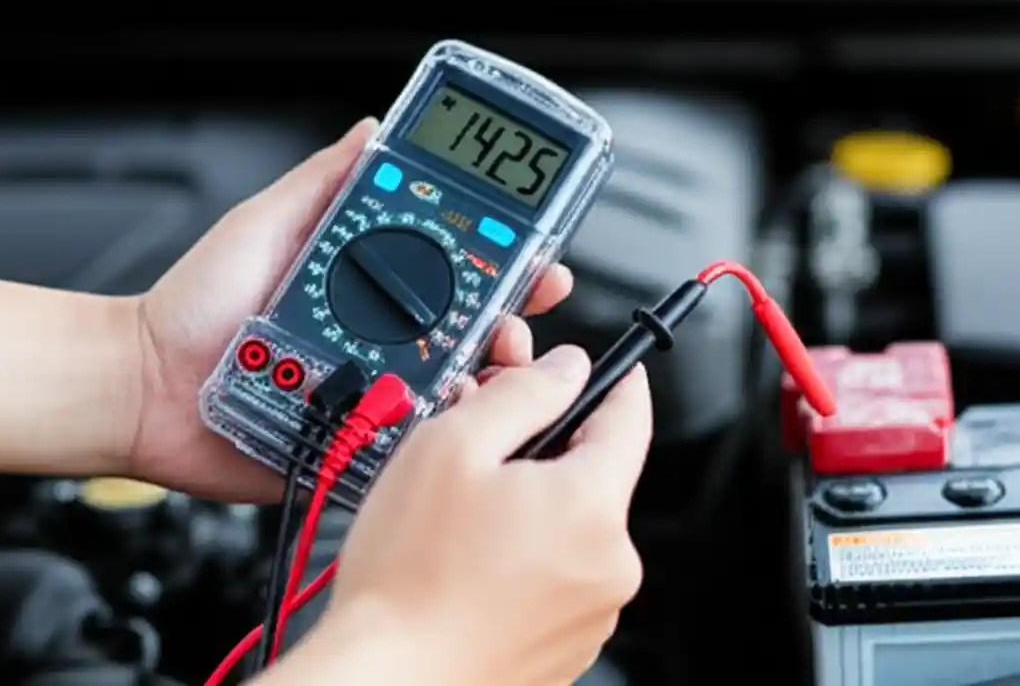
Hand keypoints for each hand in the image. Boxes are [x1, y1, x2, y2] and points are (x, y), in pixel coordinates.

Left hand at [132, 118, 573, 501]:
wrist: (146, 385)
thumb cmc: (197, 306)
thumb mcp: (268, 223)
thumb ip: (324, 181)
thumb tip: (374, 130)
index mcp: (374, 289)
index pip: (461, 276)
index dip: (509, 269)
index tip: (539, 261)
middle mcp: (386, 341)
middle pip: (476, 335)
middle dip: (516, 326)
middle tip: (520, 321)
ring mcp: (378, 393)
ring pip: (461, 391)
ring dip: (493, 380)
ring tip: (493, 366)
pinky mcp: (359, 442)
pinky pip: (418, 441)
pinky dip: (448, 430)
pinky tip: (456, 412)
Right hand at [264, 347, 651, 685]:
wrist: (387, 680)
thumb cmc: (408, 577)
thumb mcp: (453, 445)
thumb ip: (522, 392)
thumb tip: (566, 369)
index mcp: (593, 505)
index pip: (631, 416)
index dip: (612, 378)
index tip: (600, 365)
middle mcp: (611, 562)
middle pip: (594, 472)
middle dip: (543, 446)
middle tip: (482, 441)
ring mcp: (593, 610)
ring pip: (572, 525)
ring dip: (530, 504)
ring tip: (462, 512)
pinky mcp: (568, 644)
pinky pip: (559, 575)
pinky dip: (525, 555)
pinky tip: (472, 558)